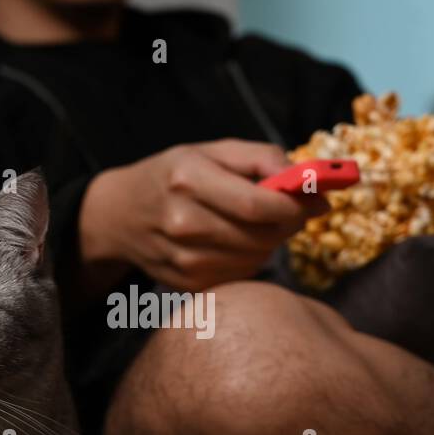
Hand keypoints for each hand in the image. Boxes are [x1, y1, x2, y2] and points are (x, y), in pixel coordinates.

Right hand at [79, 139, 328, 291]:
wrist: (119, 216)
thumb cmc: (173, 175)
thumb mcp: (211, 151)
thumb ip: (263, 158)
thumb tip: (312, 183)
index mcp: (187, 179)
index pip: (257, 205)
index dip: (295, 206)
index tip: (315, 201)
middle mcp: (182, 222)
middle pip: (262, 235)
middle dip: (288, 223)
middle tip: (290, 209)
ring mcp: (183, 258)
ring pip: (257, 257)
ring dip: (270, 241)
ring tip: (254, 222)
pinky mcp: (188, 283)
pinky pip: (242, 274)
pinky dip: (250, 258)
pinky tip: (233, 241)